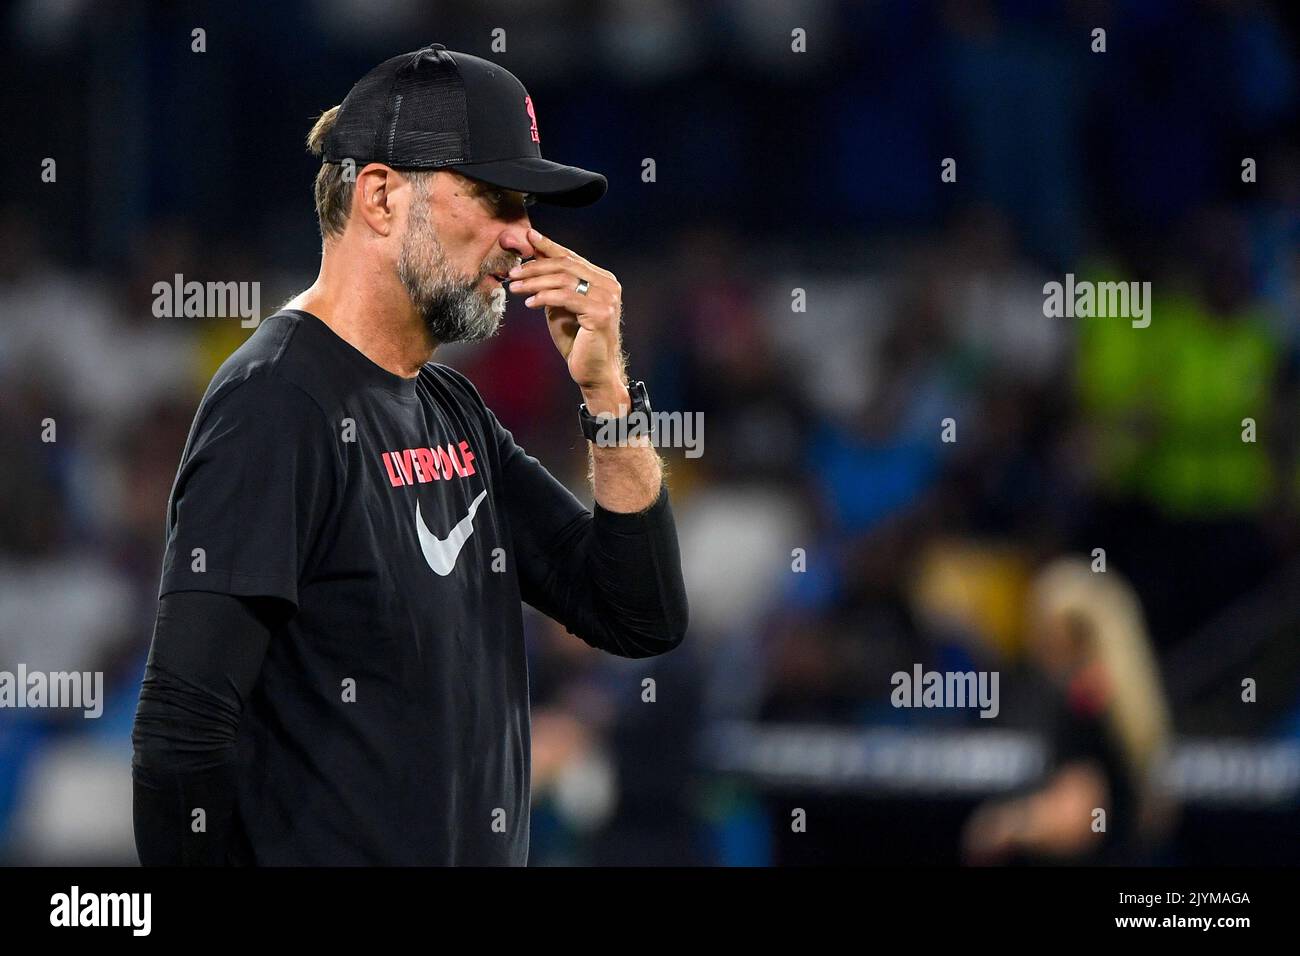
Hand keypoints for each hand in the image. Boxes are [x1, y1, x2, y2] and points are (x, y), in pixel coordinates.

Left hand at [507, 228, 625, 399]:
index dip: (549, 246)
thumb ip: (553, 285)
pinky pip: (566, 298)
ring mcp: (607, 298)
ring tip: (515, 288)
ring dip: (535, 282)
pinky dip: (544, 297)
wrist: (592, 371)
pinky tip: (529, 303)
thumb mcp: (560, 306)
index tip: (528, 237)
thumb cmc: (576, 340)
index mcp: (602, 280)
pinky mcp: (600, 313)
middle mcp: (609, 285)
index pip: (571, 257)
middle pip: (566, 265)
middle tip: (513, 272)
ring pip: (564, 280)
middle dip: (535, 267)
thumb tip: (531, 261)